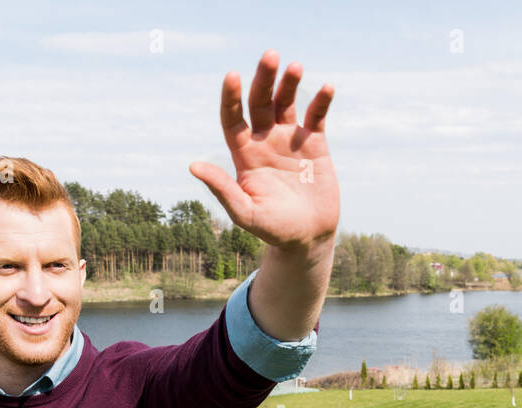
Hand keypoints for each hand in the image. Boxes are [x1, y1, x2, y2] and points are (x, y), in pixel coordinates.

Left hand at [189, 50, 338, 250]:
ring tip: (294, 67)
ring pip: (286, 102)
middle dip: (263, 79)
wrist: (308, 237)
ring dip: (289, 83)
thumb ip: (223, 189)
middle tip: (269, 56)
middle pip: (260, 102)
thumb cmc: (273, 229)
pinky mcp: (315, 143)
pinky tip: (327, 87)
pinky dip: (321, 100)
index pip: (233, 118)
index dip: (231, 98)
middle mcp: (264, 141)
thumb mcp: (246, 213)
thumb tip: (194, 166)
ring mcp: (290, 139)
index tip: (232, 76)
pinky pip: (316, 115)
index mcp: (244, 154)